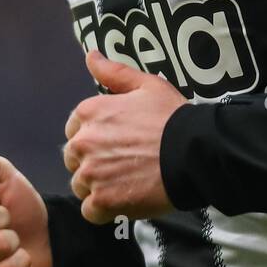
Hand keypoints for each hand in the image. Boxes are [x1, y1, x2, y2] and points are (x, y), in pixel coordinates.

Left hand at [63, 50, 184, 222]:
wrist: (192, 152)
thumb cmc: (171, 117)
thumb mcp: (147, 85)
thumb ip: (114, 72)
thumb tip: (90, 56)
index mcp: (89, 112)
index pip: (74, 130)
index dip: (95, 137)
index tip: (116, 142)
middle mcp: (82, 142)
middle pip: (74, 159)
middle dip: (93, 162)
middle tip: (124, 163)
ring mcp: (90, 174)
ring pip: (81, 185)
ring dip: (98, 186)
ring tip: (127, 181)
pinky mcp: (102, 202)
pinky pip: (91, 211)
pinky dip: (105, 208)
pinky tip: (126, 199)